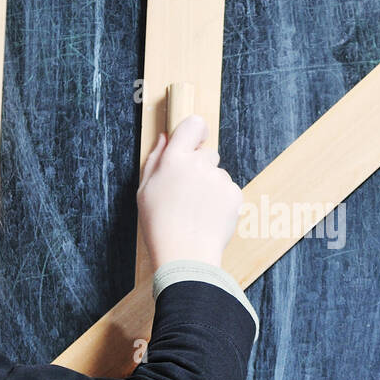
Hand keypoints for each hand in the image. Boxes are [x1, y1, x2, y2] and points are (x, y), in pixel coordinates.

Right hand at [136, 114, 241, 271]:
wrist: (186, 255)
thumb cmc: (160, 225)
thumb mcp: (145, 191)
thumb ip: (155, 159)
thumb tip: (164, 138)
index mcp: (174, 159)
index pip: (193, 125)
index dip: (195, 131)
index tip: (195, 141)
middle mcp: (199, 164)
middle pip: (208, 153)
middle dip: (200, 166)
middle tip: (187, 192)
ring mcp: (219, 179)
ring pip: (218, 174)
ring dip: (210, 186)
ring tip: (196, 210)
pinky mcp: (235, 194)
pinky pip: (229, 190)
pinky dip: (221, 201)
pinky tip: (208, 216)